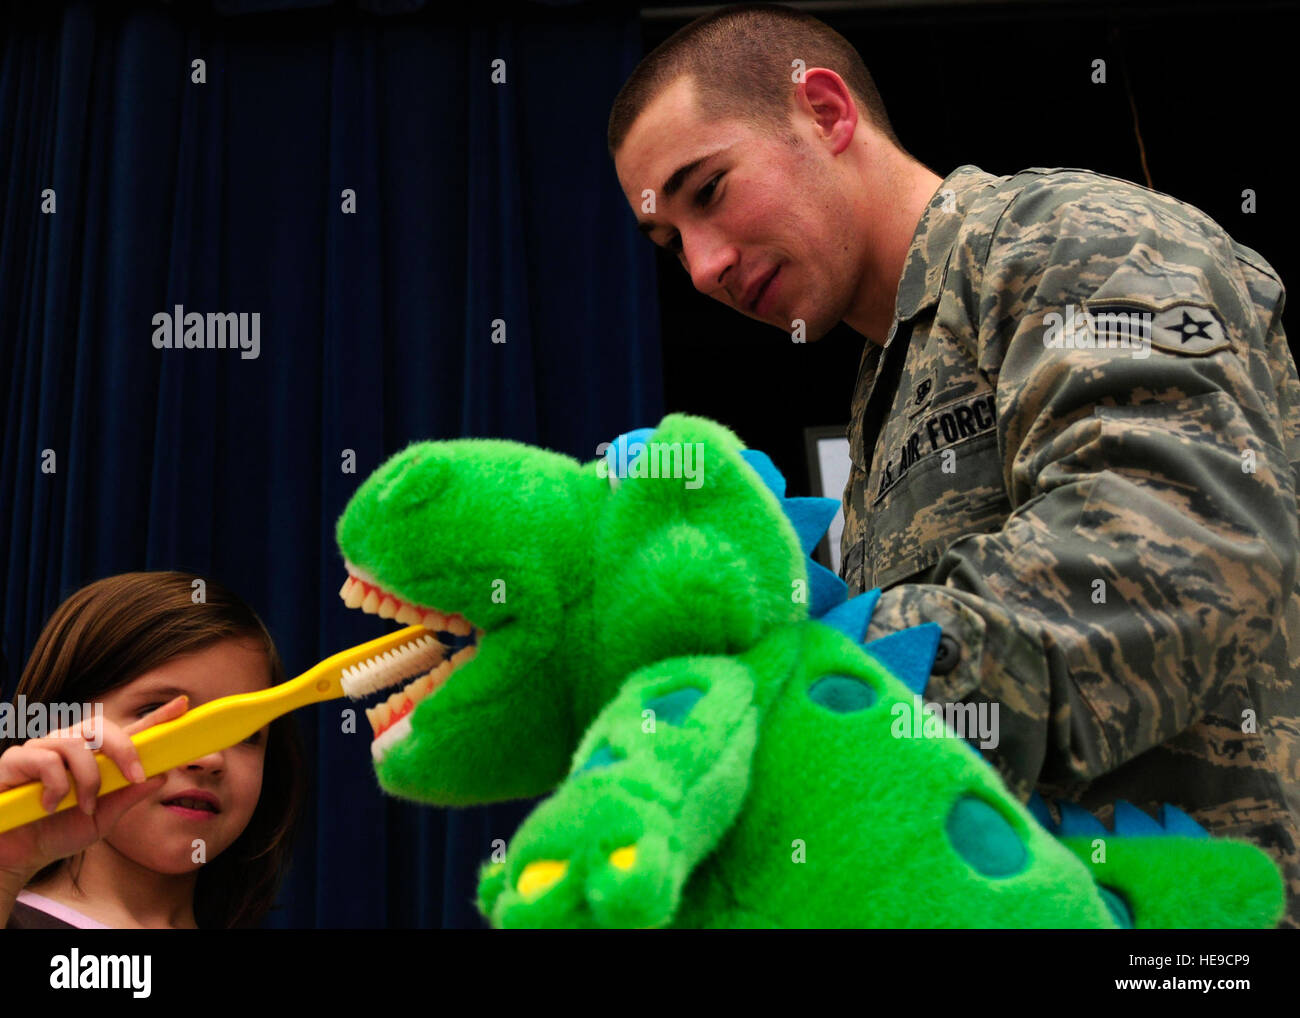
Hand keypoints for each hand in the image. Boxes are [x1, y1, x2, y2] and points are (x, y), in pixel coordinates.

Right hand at [0, 695, 188, 880]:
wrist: (19, 856)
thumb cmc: (57, 832)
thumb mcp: (102, 819)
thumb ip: (127, 797)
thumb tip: (161, 775)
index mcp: (93, 757)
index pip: (127, 731)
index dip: (155, 717)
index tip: (183, 705)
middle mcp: (68, 746)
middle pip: (102, 726)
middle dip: (125, 749)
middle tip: (135, 775)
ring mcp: (40, 749)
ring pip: (76, 746)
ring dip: (88, 780)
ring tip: (83, 807)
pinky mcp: (14, 760)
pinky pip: (45, 760)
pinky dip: (56, 787)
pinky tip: (50, 806)